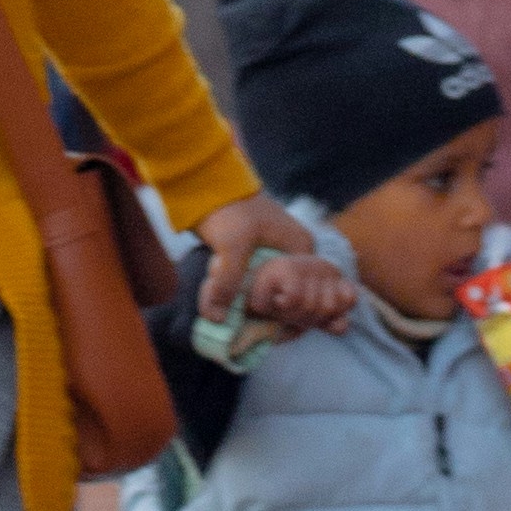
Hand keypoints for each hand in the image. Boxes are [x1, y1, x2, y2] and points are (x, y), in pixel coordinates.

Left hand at [196, 190, 349, 333]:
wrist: (206, 182)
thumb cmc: (228, 208)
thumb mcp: (231, 246)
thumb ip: (227, 282)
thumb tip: (217, 318)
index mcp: (299, 247)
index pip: (305, 292)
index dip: (289, 313)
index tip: (269, 328)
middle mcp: (292, 253)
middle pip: (289, 294)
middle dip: (271, 311)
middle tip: (253, 325)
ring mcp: (274, 253)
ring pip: (270, 291)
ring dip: (256, 305)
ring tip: (242, 320)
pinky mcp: (254, 255)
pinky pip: (255, 284)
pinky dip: (245, 296)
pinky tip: (233, 309)